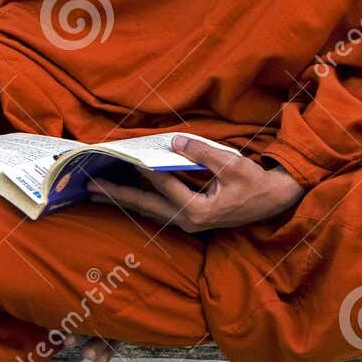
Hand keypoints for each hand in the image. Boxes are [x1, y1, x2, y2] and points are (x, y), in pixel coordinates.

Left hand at [87, 135, 303, 231]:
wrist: (273, 201)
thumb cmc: (255, 184)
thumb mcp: (232, 165)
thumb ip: (203, 153)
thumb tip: (175, 140)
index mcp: (198, 211)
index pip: (164, 186)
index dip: (144, 170)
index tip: (122, 158)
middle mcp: (188, 220)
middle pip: (145, 205)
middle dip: (116, 195)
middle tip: (88, 187)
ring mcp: (188, 221)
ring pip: (148, 209)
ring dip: (123, 199)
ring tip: (96, 193)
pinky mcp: (190, 217)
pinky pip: (158, 207)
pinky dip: (139, 199)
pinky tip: (126, 192)